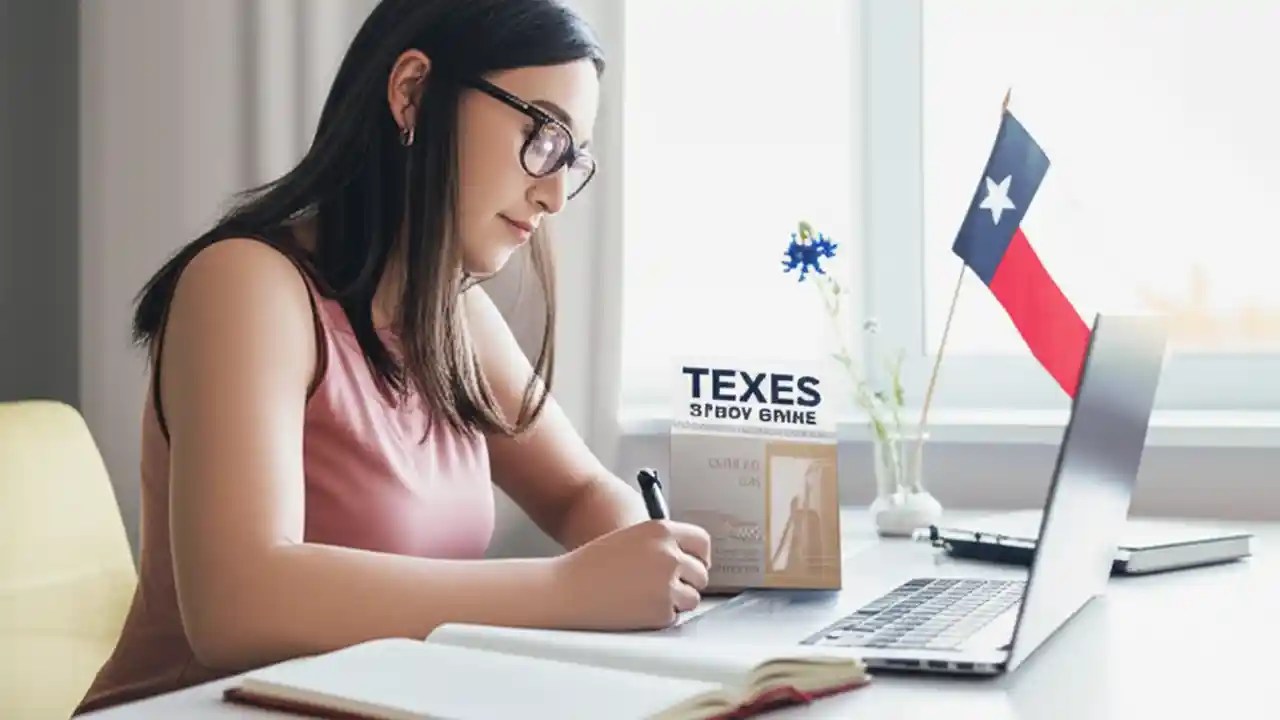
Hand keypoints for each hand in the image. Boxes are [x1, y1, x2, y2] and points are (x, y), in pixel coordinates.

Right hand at [554, 520, 711, 630]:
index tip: (695, 565)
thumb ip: (661, 544)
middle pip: (701, 573)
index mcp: (662, 530)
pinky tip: (636, 609)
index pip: (702, 542)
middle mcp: (670, 555)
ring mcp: (668, 584)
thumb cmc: (592, 564)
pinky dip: (659, 617)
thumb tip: (687, 560)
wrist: (567, 589)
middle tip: (667, 587)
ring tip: (646, 598)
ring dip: (676, 601)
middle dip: (688, 582)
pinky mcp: (661, 611)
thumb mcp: (632, 538)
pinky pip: (673, 617)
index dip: (700, 557)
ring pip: (692, 598)